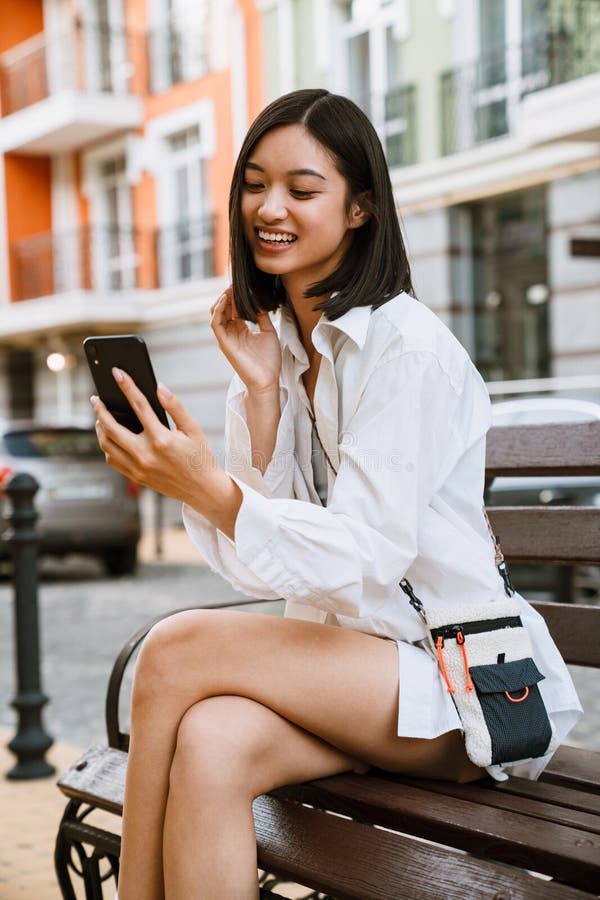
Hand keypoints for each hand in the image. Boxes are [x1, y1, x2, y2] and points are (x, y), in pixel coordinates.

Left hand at [91, 368, 240, 537]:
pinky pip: (112, 460)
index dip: (127, 386)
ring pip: (107, 445)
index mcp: (161, 439)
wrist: (202, 489)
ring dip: (100, 429)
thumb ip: (175, 407)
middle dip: (100, 410)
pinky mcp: (136, 477)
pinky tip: (110, 438)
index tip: (117, 373)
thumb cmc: (200, 458)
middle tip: (95, 399)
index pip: (139, 406)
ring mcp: (138, 468)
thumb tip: (159, 387)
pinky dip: (107, 446)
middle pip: (111, 428)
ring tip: (100, 417)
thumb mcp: (193, 429)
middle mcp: (146, 454)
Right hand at [210, 287, 280, 394]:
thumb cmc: (268, 361)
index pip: (233, 308)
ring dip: (223, 299)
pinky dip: (218, 310)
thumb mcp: (268, 332)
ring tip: (231, 289)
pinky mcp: (224, 343)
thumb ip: (262, 317)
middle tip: (236, 284)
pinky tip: (224, 299)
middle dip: (229, 294)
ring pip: (217, 313)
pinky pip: (215, 323)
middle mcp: (231, 332)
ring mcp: (226, 338)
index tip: (243, 285)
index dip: (236, 296)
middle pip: (223, 307)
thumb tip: (260, 302)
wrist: (267, 380)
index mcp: (240, 330)